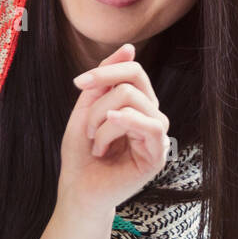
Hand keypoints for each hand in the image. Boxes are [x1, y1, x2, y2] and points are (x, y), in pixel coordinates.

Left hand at [58, 43, 170, 220]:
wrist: (78, 191)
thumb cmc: (81, 154)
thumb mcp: (87, 108)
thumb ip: (105, 80)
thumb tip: (129, 47)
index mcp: (138, 105)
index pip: (133, 70)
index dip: (105, 70)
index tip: (78, 83)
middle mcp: (152, 116)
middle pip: (134, 79)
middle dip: (100, 97)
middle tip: (86, 127)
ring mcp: (158, 135)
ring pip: (132, 99)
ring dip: (102, 118)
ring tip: (94, 142)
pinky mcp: (159, 155)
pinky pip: (148, 125)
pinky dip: (118, 127)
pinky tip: (103, 143)